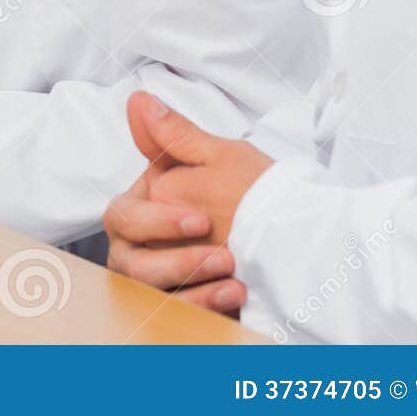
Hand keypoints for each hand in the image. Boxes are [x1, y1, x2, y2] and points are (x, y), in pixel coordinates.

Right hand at [103, 92, 272, 316]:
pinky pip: (177, 316)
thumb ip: (173, 135)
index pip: (123, 217)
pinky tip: (235, 294)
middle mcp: (143, 246)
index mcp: (144, 206)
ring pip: (149, 293)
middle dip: (174, 260)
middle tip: (221, 254)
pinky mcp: (182, 306)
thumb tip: (138, 99)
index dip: (156, 222)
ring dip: (191, 286)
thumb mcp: (218, 159)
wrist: (293, 237)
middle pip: (128, 262)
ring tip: (235, 275)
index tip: (201, 220)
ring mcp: (160, 280)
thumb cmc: (252, 193)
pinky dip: (204, 306)